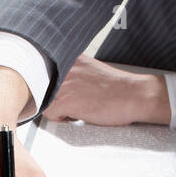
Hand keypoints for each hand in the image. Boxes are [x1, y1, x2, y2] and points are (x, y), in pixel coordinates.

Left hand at [42, 56, 170, 126]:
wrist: (135, 95)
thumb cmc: (117, 88)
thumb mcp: (90, 71)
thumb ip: (73, 74)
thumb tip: (57, 86)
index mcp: (70, 57)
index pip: (44, 72)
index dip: (49, 86)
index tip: (55, 93)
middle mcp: (64, 67)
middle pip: (40, 86)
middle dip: (50, 97)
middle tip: (66, 104)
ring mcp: (65, 83)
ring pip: (44, 100)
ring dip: (56, 108)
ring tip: (75, 108)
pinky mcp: (67, 100)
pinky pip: (49, 113)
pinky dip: (61, 118)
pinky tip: (78, 114)